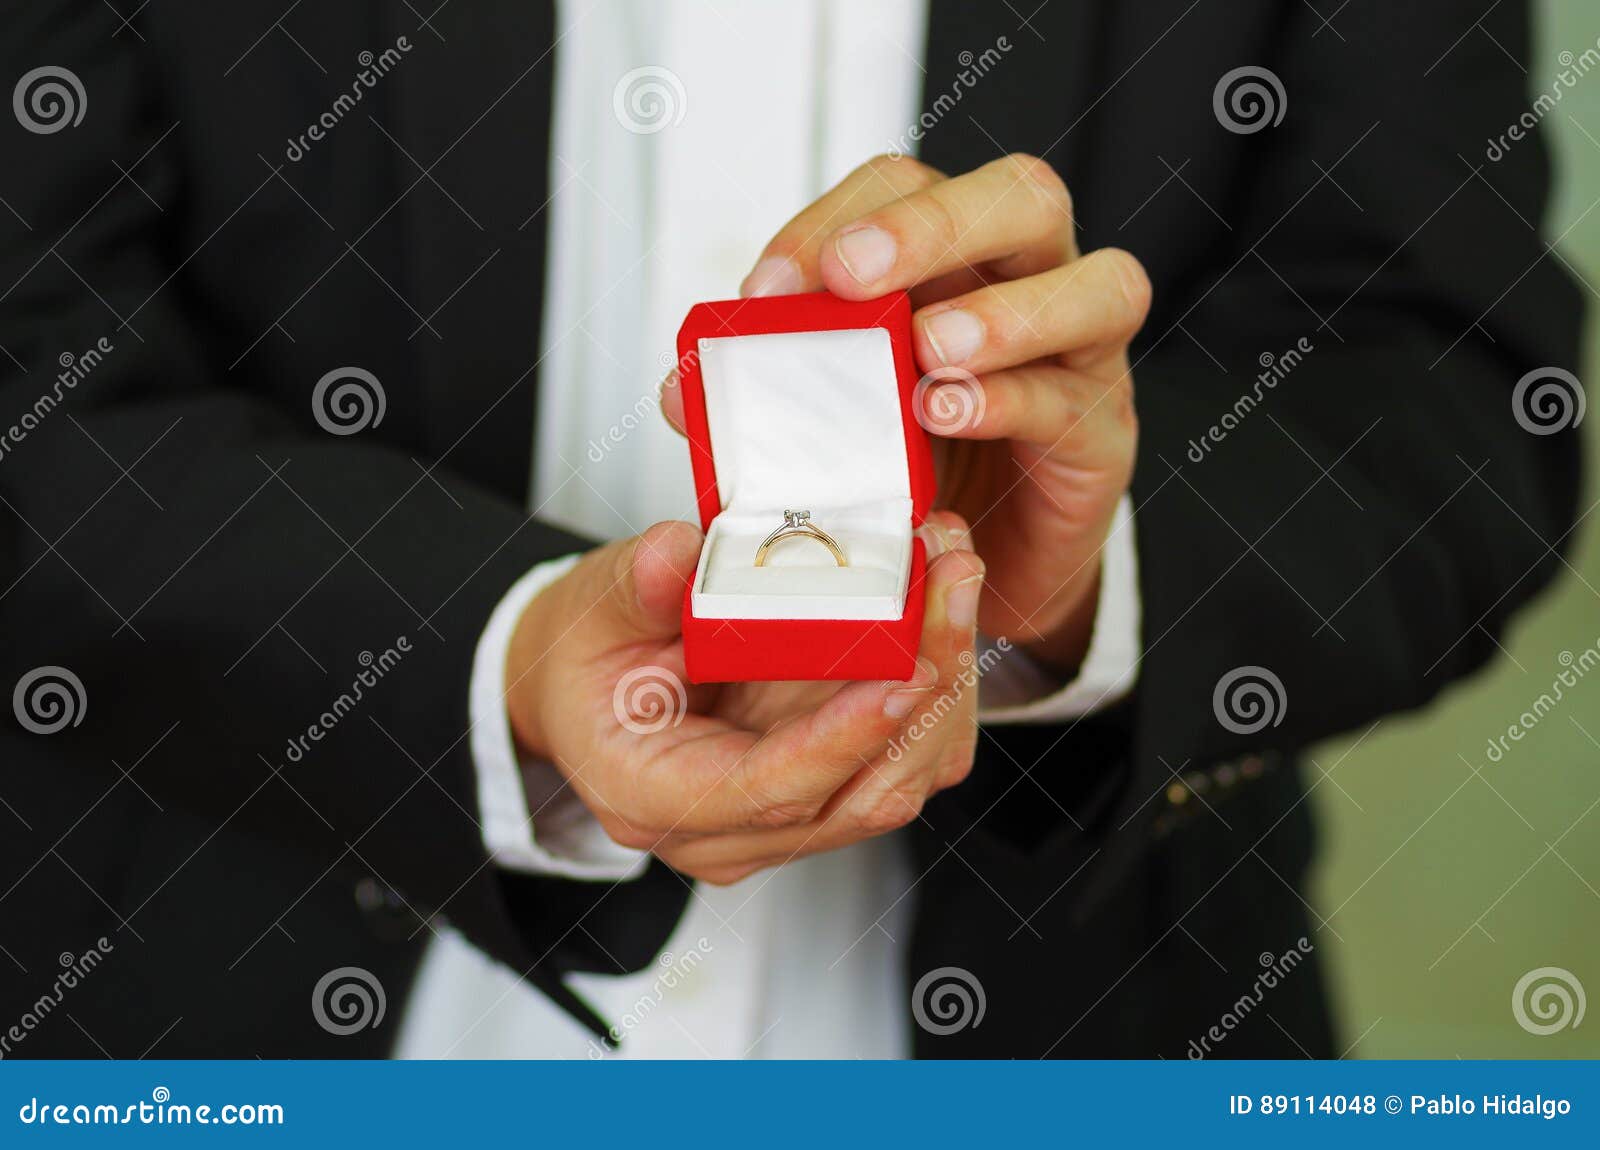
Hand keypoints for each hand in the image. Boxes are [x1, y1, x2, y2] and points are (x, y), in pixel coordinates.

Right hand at [503, 514, 983, 884]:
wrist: (587, 691)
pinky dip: (937, 684)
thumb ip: (634, 587)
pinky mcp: (826, 786)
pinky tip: (943, 605)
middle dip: (925, 693)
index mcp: (656, 798)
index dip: (845, 739)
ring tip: (955, 574)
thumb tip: (675, 553)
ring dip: (945, 681)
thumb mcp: (592, 610)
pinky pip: (905, 755)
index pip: (772, 793)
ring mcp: (785, 818)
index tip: (907, 675)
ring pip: (900, 777)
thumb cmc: (587, 661)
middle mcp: (729, 831)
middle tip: (950, 584)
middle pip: (859, 794)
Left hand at [668, 154, 1147, 673]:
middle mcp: (1029, 284)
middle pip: (1023, 199)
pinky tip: (950, 416)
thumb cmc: (917, 469)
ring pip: (1097, 286)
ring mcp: (1082, 357)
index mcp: (954, 259)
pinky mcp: (1103, 437)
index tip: (767, 289)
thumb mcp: (829, 425)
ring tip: (927, 352)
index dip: (833, 217)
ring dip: (1003, 314)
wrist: (985, 562)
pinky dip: (1013, 401)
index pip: (905, 189)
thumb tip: (684, 392)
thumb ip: (766, 397)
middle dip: (931, 228)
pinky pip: (1076, 400)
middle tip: (851, 276)